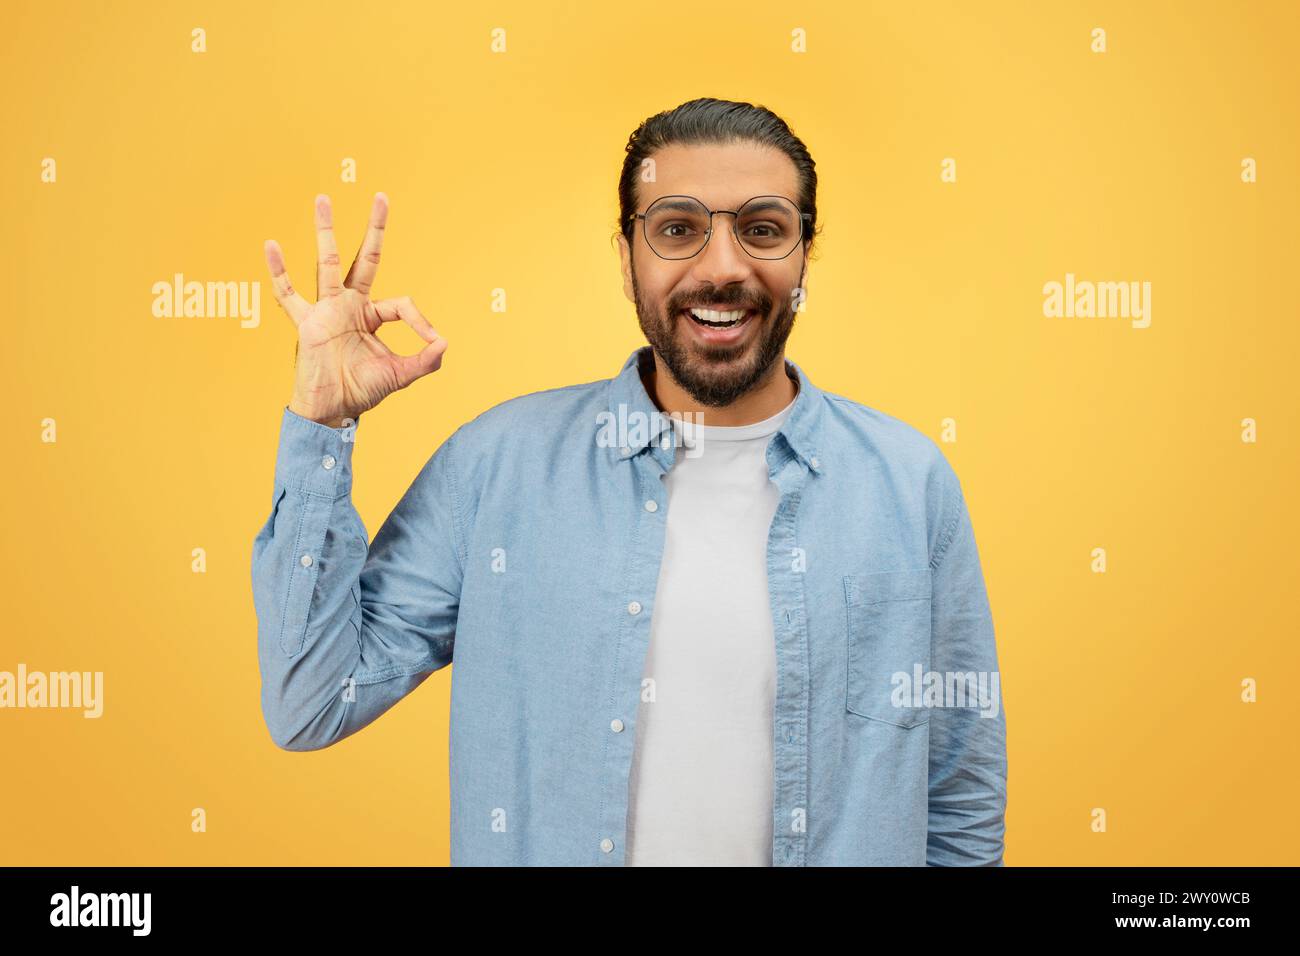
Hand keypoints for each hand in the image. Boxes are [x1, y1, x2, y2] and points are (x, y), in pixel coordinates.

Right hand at [264, 193, 447, 426]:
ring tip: (323, 198)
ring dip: (326, 231)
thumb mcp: (401, 375)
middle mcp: (349, 305)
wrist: (332, 411)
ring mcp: (326, 310)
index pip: (401, 303)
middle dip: (374, 230)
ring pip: (327, 263)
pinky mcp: (306, 322)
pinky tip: (271, 246)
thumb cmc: (363, 391)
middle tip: (381, 197)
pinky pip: (288, 294)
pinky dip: (278, 271)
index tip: (432, 340)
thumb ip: (425, 361)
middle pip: (364, 259)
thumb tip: (444, 342)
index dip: (420, 320)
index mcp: (372, 315)